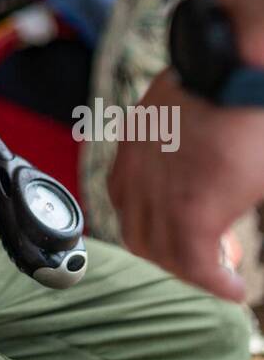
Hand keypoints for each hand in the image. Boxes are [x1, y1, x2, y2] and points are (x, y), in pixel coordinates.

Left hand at [108, 68, 263, 301]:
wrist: (226, 69)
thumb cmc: (215, 79)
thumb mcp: (179, 107)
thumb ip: (176, 135)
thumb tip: (197, 146)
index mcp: (133, 147)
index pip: (126, 201)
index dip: (151, 224)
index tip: (177, 233)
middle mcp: (137, 174)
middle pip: (140, 235)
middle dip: (170, 255)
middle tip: (205, 260)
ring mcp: (160, 196)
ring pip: (166, 254)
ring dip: (194, 272)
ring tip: (222, 278)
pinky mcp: (191, 212)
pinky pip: (196, 264)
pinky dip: (215, 284)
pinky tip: (234, 289)